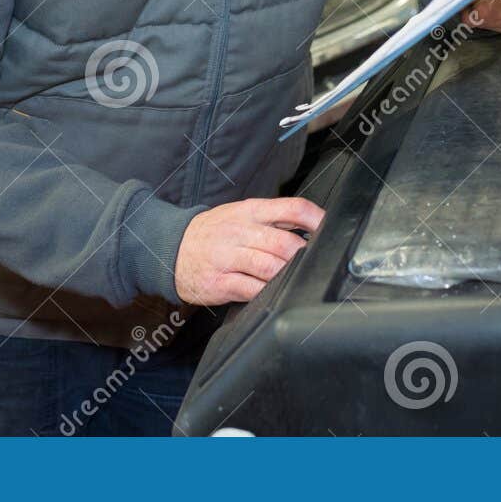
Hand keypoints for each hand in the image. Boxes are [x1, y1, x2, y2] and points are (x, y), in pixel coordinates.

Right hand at [174, 197, 324, 304]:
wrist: (172, 248)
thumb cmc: (214, 232)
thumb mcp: (241, 214)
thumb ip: (273, 219)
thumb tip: (310, 229)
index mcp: (250, 211)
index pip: (292, 208)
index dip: (317, 219)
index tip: (328, 230)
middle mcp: (240, 232)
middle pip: (285, 243)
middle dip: (304, 256)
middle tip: (311, 262)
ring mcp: (228, 258)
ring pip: (271, 268)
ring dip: (288, 275)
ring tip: (293, 277)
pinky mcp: (220, 282)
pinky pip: (252, 290)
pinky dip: (268, 293)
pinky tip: (272, 292)